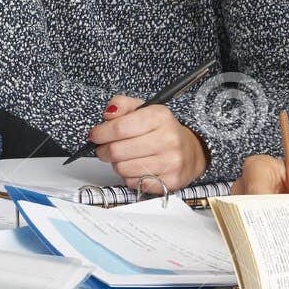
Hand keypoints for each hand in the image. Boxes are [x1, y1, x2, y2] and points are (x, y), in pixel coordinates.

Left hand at [87, 96, 207, 190]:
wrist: (192, 150)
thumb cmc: (162, 130)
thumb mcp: (144, 109)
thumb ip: (122, 105)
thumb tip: (108, 114)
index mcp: (160, 117)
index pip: (119, 128)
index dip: (101, 133)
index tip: (95, 135)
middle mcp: (168, 139)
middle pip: (117, 151)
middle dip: (104, 151)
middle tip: (105, 149)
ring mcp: (170, 162)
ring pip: (123, 169)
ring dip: (117, 164)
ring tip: (124, 158)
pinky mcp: (170, 182)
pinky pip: (134, 183)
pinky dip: (129, 177)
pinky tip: (137, 168)